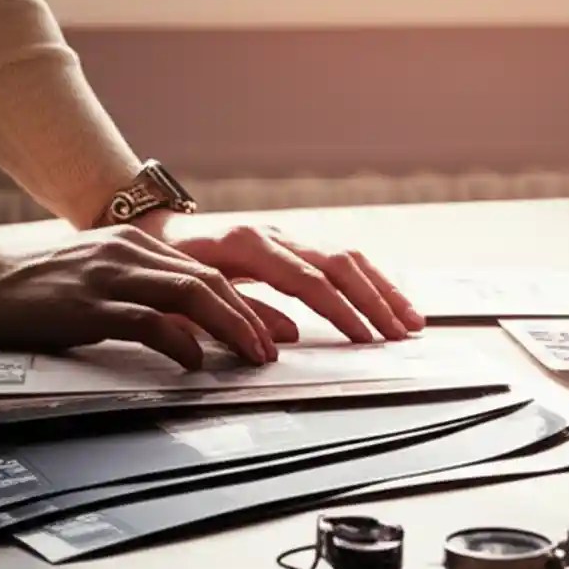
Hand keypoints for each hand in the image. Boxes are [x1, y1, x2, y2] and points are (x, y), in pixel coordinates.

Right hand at [0, 225, 279, 369]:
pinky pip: (146, 320)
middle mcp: (130, 253)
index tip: (276, 331)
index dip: (249, 303)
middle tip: (273, 349)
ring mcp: (109, 276)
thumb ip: (148, 292)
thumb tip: (197, 328)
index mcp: (139, 244)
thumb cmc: (44, 292)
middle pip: (209, 280)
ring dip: (230, 327)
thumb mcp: (105, 280)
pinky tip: (196, 360)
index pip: (210, 272)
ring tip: (251, 355)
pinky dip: (178, 340)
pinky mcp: (86, 304)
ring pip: (189, 294)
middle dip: (250, 317)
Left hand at [133, 210, 425, 343]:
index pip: (308, 279)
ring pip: (349, 258)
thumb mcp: (187, 294)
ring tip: (412, 321)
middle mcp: (276, 234)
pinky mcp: (296, 245)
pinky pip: (342, 260)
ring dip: (383, 290)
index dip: (341, 309)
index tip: (366, 337)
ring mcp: (289, 236)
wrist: (156, 229)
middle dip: (376, 301)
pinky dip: (371, 283)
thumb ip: (235, 314)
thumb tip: (288, 338)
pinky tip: (390, 303)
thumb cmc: (167, 266)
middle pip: (340, 263)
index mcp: (247, 244)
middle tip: (401, 334)